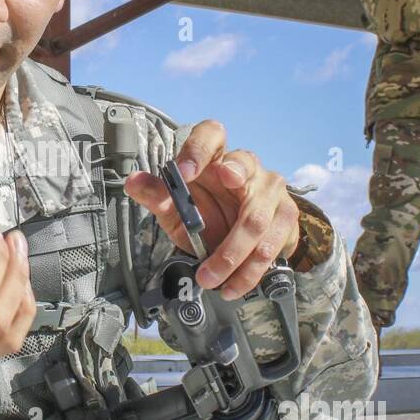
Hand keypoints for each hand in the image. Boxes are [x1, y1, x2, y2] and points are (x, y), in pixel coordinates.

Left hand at [124, 119, 299, 301]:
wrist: (236, 235)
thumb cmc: (204, 212)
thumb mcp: (175, 208)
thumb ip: (157, 195)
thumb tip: (134, 182)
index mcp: (216, 155)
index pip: (211, 134)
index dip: (198, 149)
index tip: (182, 172)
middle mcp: (248, 167)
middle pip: (244, 173)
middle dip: (217, 195)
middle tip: (202, 234)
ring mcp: (271, 191)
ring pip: (256, 220)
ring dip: (231, 256)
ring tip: (209, 278)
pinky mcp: (286, 218)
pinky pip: (272, 245)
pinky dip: (249, 271)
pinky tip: (232, 285)